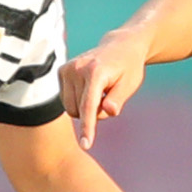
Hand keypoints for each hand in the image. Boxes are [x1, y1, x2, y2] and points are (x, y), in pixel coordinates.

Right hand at [58, 35, 149, 149]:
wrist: (120, 46)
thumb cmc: (128, 68)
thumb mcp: (130, 84)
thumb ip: (118, 98)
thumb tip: (109, 111)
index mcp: (95, 72)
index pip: (89, 106)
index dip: (88, 127)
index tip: (86, 145)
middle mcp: (77, 69)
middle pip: (79, 111)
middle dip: (94, 112)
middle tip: (109, 97)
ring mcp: (67, 69)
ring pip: (71, 109)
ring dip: (86, 108)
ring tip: (100, 91)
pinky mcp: (62, 71)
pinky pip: (66, 101)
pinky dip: (78, 101)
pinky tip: (90, 87)